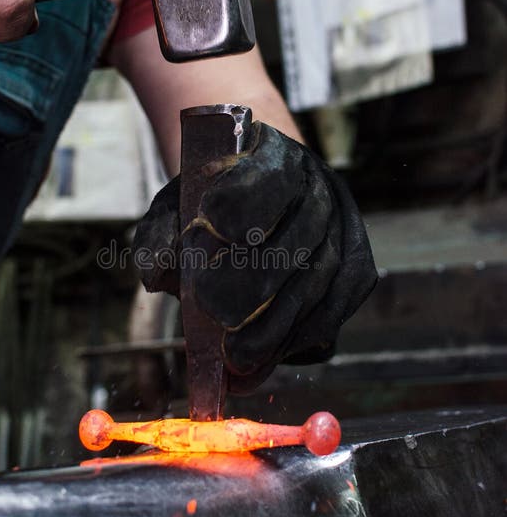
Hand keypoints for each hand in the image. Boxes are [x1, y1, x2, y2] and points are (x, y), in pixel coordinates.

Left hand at [134, 122, 377, 392]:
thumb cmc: (208, 210)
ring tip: (235, 359)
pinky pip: (333, 311)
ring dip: (275, 328)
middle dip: (254, 286)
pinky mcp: (356, 271)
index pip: (269, 177)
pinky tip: (263, 361)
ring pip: (318, 283)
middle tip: (216, 318)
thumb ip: (160, 235)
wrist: (262, 205)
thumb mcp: (174, 210)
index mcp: (275, 156)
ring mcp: (345, 230)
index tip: (205, 230)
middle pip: (297, 240)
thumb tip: (160, 273)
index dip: (241, 205)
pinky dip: (296, 341)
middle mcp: (320, 189)